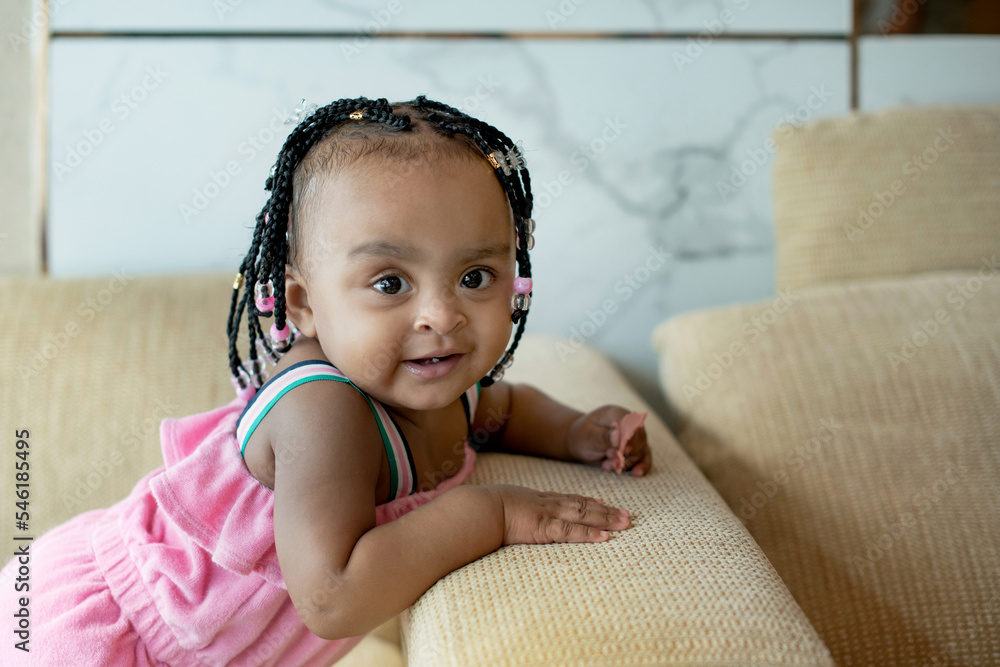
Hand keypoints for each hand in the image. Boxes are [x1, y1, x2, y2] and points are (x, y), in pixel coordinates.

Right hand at [486, 484, 629, 544]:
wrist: (478, 509)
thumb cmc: (482, 509)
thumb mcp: (498, 505)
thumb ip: (506, 509)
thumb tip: (501, 515)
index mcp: (536, 499)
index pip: (568, 499)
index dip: (587, 501)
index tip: (603, 502)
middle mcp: (546, 504)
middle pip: (582, 505)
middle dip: (606, 510)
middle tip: (626, 513)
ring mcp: (547, 515)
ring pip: (584, 515)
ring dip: (606, 519)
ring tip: (625, 522)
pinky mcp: (545, 529)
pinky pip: (572, 532)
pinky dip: (590, 534)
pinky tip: (605, 537)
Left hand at [567, 405, 651, 476]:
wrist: (580, 442)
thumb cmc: (582, 435)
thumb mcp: (588, 435)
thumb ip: (603, 435)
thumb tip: (617, 435)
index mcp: (617, 414)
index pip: (630, 425)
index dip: (628, 440)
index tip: (621, 452)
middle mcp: (630, 424)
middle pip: (639, 439)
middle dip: (624, 454)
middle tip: (607, 459)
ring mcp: (634, 437)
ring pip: (641, 451)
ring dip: (626, 462)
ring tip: (607, 466)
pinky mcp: (635, 449)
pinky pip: (644, 458)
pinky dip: (641, 466)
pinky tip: (636, 473)